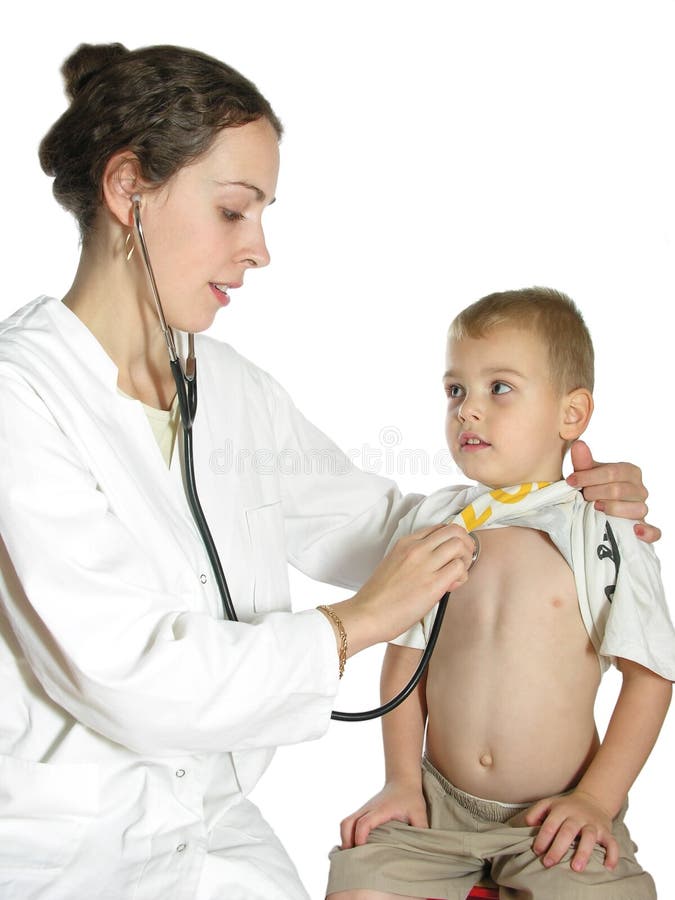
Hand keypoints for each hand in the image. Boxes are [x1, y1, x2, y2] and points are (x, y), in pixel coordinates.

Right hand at [339, 781, 428, 848]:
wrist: (403, 780)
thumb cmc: (411, 796)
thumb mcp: (419, 812)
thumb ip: (421, 828)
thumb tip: (423, 847)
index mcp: (380, 809)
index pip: (364, 823)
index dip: (360, 838)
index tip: (362, 851)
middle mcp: (368, 809)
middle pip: (347, 823)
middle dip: (346, 841)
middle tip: (352, 859)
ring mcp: (364, 809)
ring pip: (345, 823)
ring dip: (345, 838)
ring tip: (352, 855)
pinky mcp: (363, 812)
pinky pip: (349, 823)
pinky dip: (348, 834)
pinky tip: (355, 847)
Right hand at [349, 523, 474, 648]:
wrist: (366, 614)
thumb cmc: (377, 597)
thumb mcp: (393, 565)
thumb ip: (414, 559)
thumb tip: (435, 565)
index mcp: (405, 543)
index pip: (440, 528)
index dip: (452, 539)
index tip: (452, 553)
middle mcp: (416, 549)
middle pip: (454, 530)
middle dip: (466, 543)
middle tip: (463, 560)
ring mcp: (425, 564)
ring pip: (460, 545)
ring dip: (466, 558)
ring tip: (458, 574)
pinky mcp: (433, 584)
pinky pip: (459, 568)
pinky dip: (462, 575)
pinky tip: (452, 586)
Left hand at [524, 790, 618, 871]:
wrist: (593, 800)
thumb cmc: (566, 807)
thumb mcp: (549, 804)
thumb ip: (535, 813)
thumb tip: (527, 826)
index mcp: (561, 809)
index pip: (550, 824)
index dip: (543, 838)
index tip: (537, 851)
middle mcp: (577, 816)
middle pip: (567, 831)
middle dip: (558, 848)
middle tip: (549, 863)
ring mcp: (593, 823)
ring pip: (589, 836)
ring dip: (583, 852)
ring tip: (576, 868)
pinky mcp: (606, 831)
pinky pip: (612, 843)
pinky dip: (612, 855)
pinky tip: (608, 868)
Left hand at [567, 440, 659, 542]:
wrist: (596, 509)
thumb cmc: (594, 489)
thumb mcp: (587, 476)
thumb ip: (583, 463)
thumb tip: (578, 445)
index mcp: (629, 472)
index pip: (612, 472)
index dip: (589, 476)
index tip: (571, 481)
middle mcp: (640, 489)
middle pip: (619, 490)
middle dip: (595, 493)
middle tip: (582, 496)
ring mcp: (643, 508)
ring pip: (636, 509)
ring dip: (612, 510)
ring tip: (596, 509)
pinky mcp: (645, 528)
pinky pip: (653, 531)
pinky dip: (647, 532)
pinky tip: (635, 531)